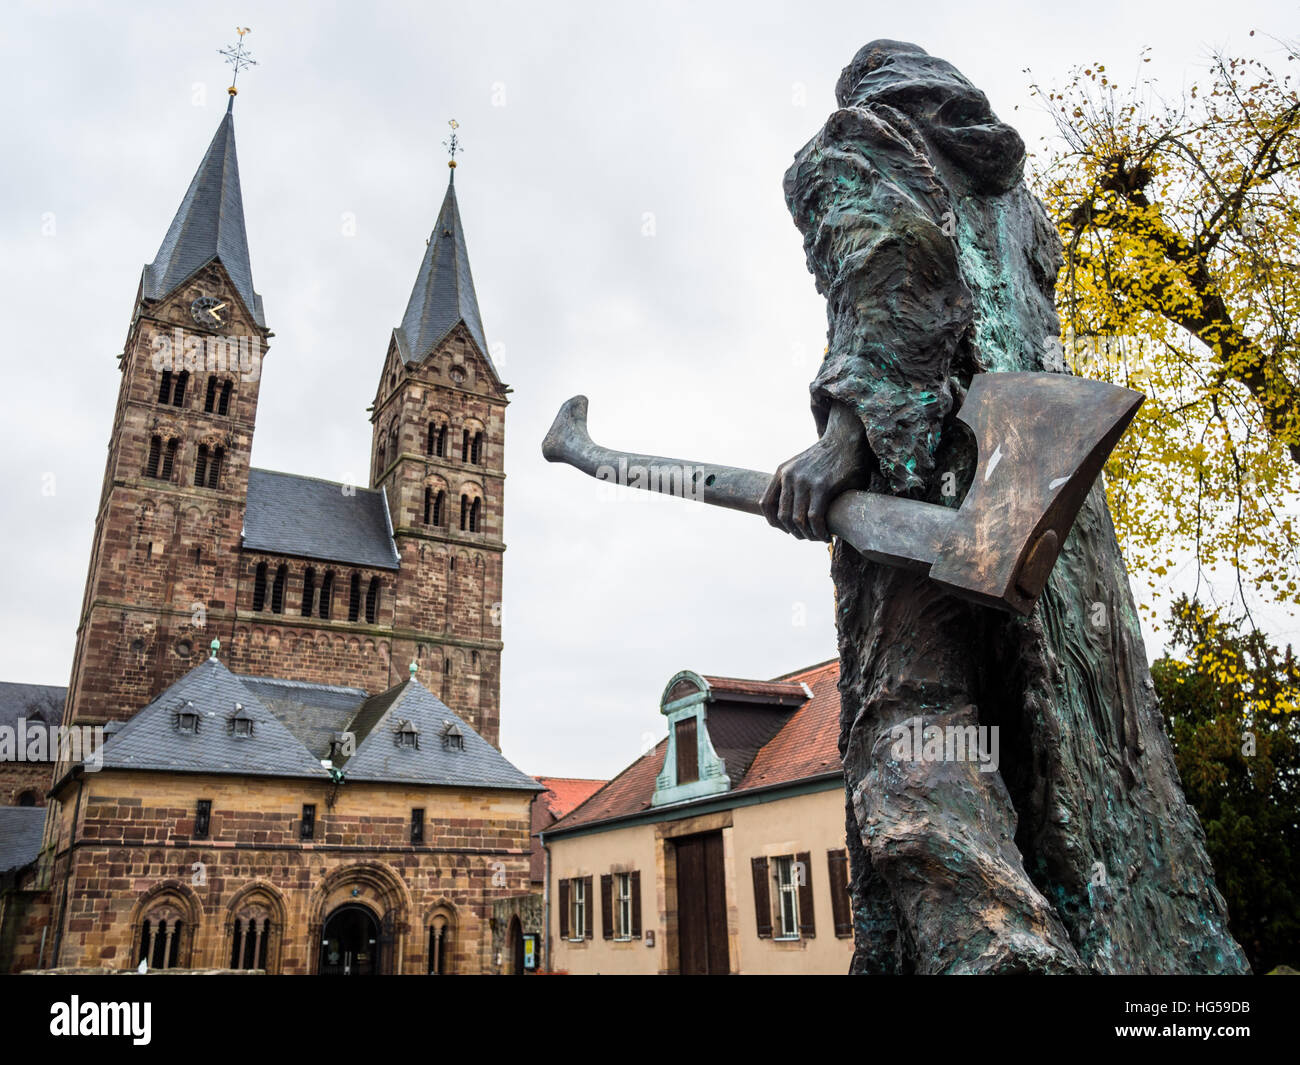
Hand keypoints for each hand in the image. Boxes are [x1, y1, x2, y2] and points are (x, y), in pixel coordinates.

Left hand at [761, 401, 872, 539]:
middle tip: (808, 537)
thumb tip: (786, 510)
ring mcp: (805, 481)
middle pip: (782, 516)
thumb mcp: (802, 467)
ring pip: (797, 520)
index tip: (788, 530)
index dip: (774, 523)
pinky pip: (814, 518)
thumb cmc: (828, 458)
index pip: (766, 504)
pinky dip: (819, 532)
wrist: (848, 439)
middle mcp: (790, 476)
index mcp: (782, 472)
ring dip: (807, 535)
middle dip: (794, 532)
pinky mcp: (823, 487)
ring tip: (818, 538)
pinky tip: (826, 536)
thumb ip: (793, 485)